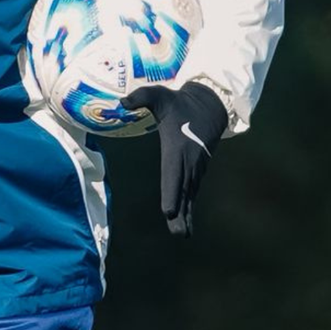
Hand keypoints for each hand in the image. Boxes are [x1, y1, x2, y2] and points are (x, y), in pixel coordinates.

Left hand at [120, 82, 227, 236]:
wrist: (209, 106)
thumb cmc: (178, 102)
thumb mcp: (159, 95)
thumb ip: (140, 97)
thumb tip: (121, 101)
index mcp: (177, 147)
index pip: (172, 173)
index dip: (170, 192)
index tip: (168, 210)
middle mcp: (189, 161)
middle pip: (182, 190)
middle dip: (180, 212)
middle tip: (177, 233)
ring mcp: (195, 167)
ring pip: (189, 194)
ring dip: (186, 214)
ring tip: (181, 234)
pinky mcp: (197, 170)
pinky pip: (192, 192)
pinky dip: (189, 207)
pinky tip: (186, 224)